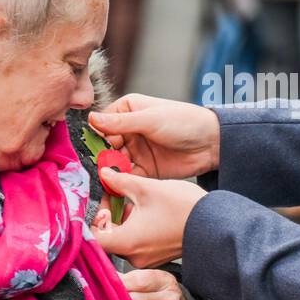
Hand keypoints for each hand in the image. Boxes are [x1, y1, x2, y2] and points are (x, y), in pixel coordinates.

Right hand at [87, 95, 219, 180]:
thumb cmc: (184, 121)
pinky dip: (120, 183)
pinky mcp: (144, 169)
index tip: (88, 151)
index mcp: (127, 110)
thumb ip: (121, 122)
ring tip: (103, 180)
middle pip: (104, 146)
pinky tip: (115, 188)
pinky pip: (127, 177)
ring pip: (113, 163)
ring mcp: (135, 151)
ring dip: (108, 172)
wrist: (211, 144)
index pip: (102, 125)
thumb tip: (91, 119)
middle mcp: (128, 130)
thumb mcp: (150, 119)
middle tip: (94, 170)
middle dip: (99, 158)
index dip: (94, 138)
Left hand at [91, 167, 206, 267]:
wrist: (216, 224)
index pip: (93, 238)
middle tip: (115, 196)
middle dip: (108, 216)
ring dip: (123, 220)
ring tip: (132, 200)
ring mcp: (147, 258)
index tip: (102, 204)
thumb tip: (105, 174)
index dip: (93, 220)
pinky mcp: (157, 256)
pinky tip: (146, 211)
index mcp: (127, 242)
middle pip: (107, 239)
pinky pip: (137, 243)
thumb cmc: (185, 209)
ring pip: (123, 240)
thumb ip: (120, 181)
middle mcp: (135, 256)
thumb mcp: (147, 188)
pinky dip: (136, 228)